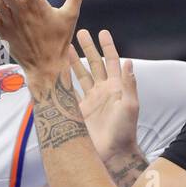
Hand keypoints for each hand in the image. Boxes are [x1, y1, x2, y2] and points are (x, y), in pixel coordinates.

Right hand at [69, 29, 139, 164]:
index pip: (111, 62)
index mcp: (115, 88)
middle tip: (79, 32)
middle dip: (87, 48)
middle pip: (94, 64)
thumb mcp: (130, 106)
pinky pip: (69, 93)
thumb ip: (128, 84)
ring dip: (74, 61)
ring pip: (80, 76)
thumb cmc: (125, 131)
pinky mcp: (79, 111)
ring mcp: (90, 101)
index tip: (102, 32)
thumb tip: (129, 62)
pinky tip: (55, 73)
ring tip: (64, 48)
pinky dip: (62, 83)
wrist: (113, 155)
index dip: (107, 47)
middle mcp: (102, 91)